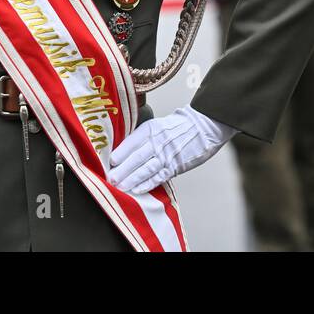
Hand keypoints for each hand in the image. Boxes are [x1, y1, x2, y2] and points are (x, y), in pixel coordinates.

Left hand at [109, 105, 236, 195]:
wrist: (205, 125)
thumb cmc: (180, 126)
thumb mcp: (159, 124)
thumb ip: (143, 137)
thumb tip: (123, 152)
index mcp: (151, 128)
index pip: (131, 142)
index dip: (119, 153)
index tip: (109, 162)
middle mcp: (158, 141)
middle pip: (136, 158)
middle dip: (121, 170)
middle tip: (110, 179)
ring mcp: (167, 154)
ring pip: (145, 169)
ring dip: (131, 180)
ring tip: (120, 187)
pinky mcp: (176, 165)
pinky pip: (159, 176)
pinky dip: (148, 184)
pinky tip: (138, 190)